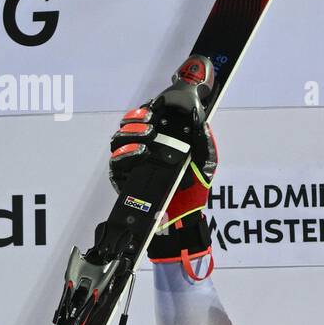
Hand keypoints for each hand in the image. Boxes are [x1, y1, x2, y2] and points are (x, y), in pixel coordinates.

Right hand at [108, 103, 217, 266]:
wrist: (187, 216)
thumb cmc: (195, 188)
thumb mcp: (206, 162)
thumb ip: (204, 142)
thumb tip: (201, 121)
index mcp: (160, 142)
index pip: (145, 120)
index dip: (145, 111)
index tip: (154, 108)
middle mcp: (142, 150)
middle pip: (127, 127)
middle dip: (135, 120)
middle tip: (149, 122)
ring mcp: (132, 164)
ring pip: (118, 142)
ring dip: (130, 134)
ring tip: (146, 136)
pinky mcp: (124, 180)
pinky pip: (116, 164)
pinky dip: (126, 154)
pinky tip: (140, 151)